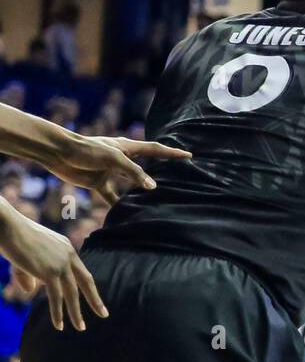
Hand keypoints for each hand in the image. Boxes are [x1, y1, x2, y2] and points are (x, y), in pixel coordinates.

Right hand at [0, 206, 106, 330]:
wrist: (8, 226)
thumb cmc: (13, 238)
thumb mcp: (25, 257)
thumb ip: (29, 274)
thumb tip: (32, 290)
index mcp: (66, 247)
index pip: (80, 270)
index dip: (87, 285)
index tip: (94, 297)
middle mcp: (68, 255)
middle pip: (86, 281)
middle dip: (95, 300)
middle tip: (104, 314)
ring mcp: (60, 264)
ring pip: (72, 293)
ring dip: (76, 313)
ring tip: (80, 327)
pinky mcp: (49, 272)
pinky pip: (56, 297)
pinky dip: (58, 312)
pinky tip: (59, 325)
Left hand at [52, 135, 191, 205]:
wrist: (59, 153)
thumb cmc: (88, 149)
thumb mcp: (114, 159)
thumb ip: (134, 172)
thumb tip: (153, 187)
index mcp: (127, 147)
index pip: (155, 150)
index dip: (172, 152)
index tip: (188, 155)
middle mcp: (121, 159)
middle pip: (145, 166)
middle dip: (160, 170)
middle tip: (177, 177)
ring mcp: (110, 171)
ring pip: (130, 183)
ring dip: (140, 190)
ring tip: (155, 199)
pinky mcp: (98, 182)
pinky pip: (111, 196)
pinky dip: (117, 204)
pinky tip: (125, 214)